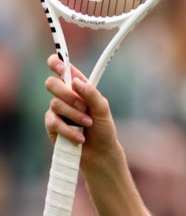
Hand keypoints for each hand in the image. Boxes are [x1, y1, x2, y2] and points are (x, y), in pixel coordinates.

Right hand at [44, 55, 121, 170]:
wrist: (100, 152)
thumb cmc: (103, 129)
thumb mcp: (103, 109)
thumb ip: (91, 94)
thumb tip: (76, 81)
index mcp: (79, 88)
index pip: (64, 70)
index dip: (57, 63)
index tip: (57, 63)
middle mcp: (66, 97)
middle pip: (52, 84)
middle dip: (67, 94)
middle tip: (83, 105)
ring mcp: (57, 111)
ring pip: (55, 104)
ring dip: (74, 115)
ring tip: (88, 124)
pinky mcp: (51, 126)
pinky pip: (53, 122)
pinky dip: (69, 130)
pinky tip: (80, 137)